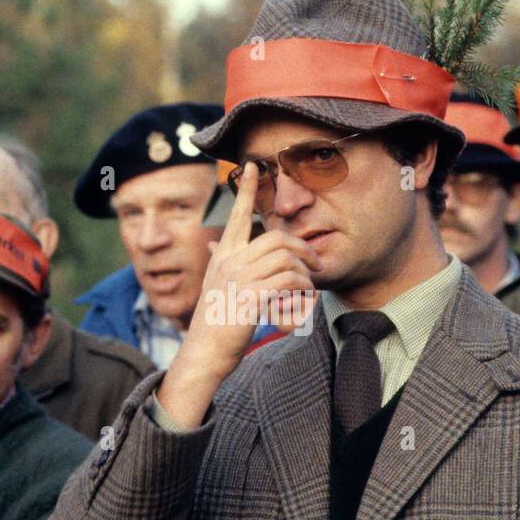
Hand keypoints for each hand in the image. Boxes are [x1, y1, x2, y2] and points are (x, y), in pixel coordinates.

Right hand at [157, 162, 320, 426]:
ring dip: (305, 274)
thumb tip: (217, 242)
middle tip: (316, 263)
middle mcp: (229, 261)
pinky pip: (289, 281)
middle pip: (278, 238)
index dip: (247, 189)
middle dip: (304, 248)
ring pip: (287, 259)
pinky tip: (302, 301)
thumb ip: (221, 262)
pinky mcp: (251, 297)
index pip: (238, 215)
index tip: (253, 165)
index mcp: (223, 256)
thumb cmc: (214, 324)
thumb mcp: (215, 286)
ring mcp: (239, 278)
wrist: (203, 354)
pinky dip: (302, 290)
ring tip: (307, 289)